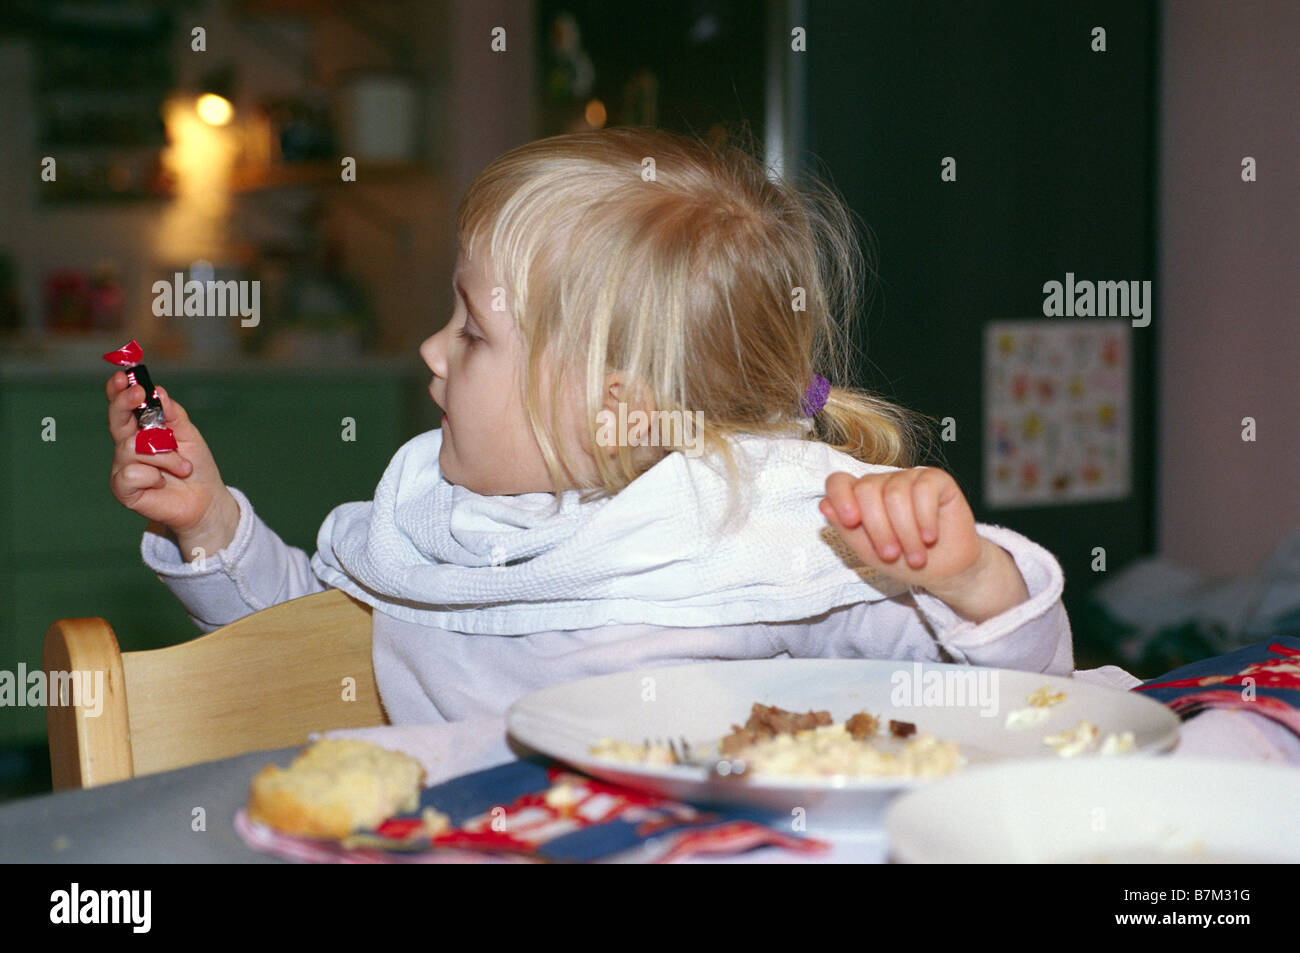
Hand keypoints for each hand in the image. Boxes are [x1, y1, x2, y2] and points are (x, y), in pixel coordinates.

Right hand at [106, 372, 237, 556]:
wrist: (206, 500)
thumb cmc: (195, 466)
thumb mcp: (188, 434)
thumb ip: (172, 414)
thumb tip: (158, 391)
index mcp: (140, 430)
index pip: (123, 407)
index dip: (118, 391)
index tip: (123, 376)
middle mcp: (127, 446)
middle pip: (116, 419)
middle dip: (125, 403)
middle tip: (139, 393)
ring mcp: (123, 467)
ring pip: (133, 447)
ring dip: (165, 456)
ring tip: (182, 467)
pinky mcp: (123, 489)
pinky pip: (131, 473)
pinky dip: (153, 476)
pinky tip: (162, 483)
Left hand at [818, 466, 985, 596]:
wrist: (945, 570)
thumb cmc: (904, 560)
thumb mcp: (868, 552)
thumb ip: (845, 529)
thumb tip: (824, 504)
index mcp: (860, 498)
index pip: (839, 481)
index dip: (841, 497)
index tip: (851, 520)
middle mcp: (882, 483)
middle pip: (867, 489)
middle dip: (878, 528)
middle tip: (891, 554)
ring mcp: (908, 478)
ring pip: (896, 494)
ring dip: (906, 532)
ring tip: (916, 556)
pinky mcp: (935, 479)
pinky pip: (923, 490)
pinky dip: (925, 518)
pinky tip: (930, 537)